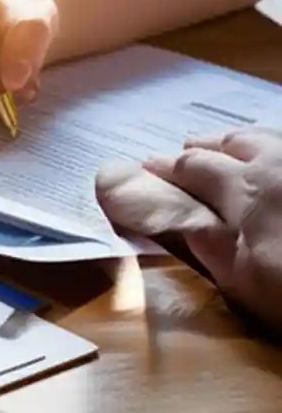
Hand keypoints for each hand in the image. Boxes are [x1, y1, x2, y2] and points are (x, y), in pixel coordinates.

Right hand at [109, 128, 281, 332]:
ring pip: (272, 137)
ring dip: (243, 140)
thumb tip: (150, 202)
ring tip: (231, 147)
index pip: (192, 167)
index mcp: (245, 185)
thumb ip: (197, 234)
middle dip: (204, 145)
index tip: (144, 168)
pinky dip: (277, 149)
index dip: (165, 168)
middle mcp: (279, 162)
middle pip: (234, 141)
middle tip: (185, 151)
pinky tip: (277, 162)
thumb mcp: (241, 275)